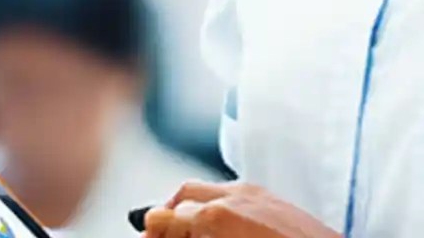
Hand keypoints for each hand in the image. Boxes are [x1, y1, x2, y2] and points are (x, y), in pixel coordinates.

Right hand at [142, 181, 339, 237]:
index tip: (148, 236)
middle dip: (169, 212)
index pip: (169, 215)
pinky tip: (221, 228)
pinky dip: (219, 207)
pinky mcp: (275, 198)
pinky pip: (236, 193)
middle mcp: (237, 195)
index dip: (154, 228)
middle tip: (160, 235)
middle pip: (186, 193)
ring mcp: (258, 193)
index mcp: (219, 214)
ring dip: (194, 208)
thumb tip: (159, 223)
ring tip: (191, 233)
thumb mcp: (221, 236)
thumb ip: (189, 232)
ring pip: (212, 190)